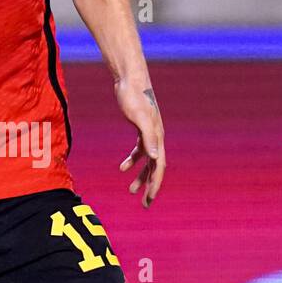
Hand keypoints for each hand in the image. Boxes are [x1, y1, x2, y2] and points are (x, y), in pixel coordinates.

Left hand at [117, 81, 165, 207]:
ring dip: (141, 176)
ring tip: (131, 190)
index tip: (150, 199)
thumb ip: (148, 138)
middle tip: (145, 203)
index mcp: (158, 136)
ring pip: (147, 161)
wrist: (130, 78)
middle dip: (151, 186)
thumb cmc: (133, 97)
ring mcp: (149, 133)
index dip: (156, 184)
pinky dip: (132, 160)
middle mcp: (157, 136)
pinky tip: (122, 168)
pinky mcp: (140, 128)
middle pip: (156, 167)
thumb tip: (156, 158)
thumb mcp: (139, 118)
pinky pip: (139, 149)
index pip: (159, 166)